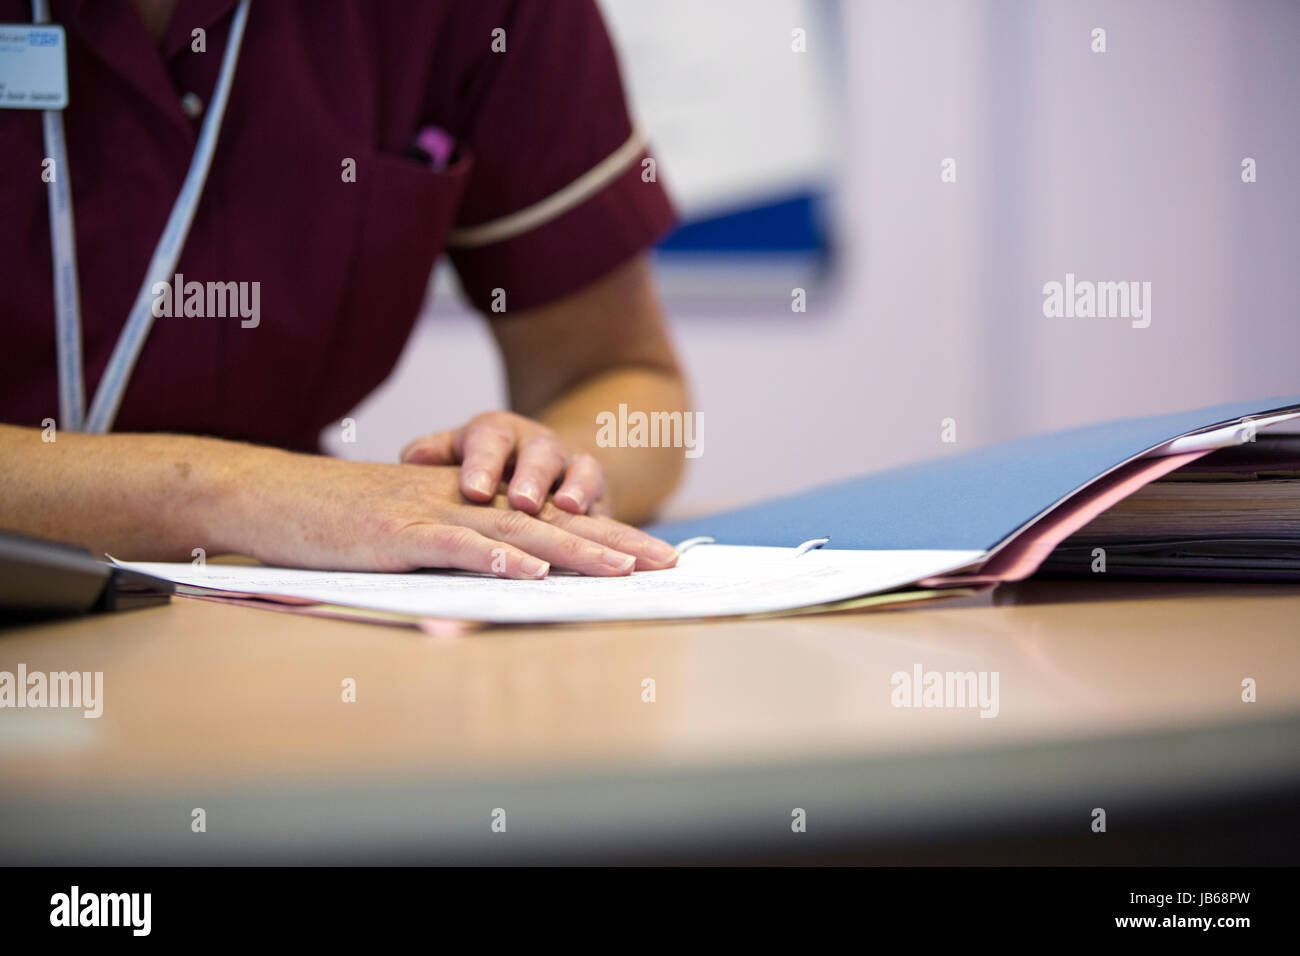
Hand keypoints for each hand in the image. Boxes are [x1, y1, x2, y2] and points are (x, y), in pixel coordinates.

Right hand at [223, 450, 677, 577]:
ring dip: (573, 549)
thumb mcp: (410, 539)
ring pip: (516, 529)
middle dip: (615, 542)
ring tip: (622, 570)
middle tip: (668, 563)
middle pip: (552, 521)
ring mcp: (430, 514)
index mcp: (471, 503)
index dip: (607, 535)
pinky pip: (453, 544)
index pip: (553, 519)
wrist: (270, 496)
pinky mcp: (394, 533)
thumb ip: (459, 558)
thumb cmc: (338, 526)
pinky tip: (530, 571)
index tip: (656, 557)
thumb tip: (510, 590)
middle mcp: (462, 502)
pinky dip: (492, 557)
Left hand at [400, 410, 606, 516]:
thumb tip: (412, 457)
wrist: (532, 471)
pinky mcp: (598, 494)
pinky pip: (606, 498)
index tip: (474, 490)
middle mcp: (537, 446)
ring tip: (567, 507)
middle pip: (537, 452)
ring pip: (578, 469)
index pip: (488, 440)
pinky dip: (603, 510)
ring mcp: (571, 468)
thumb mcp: (453, 457)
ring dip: (575, 487)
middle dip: (531, 476)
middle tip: (522, 502)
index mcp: (495, 434)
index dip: (483, 464)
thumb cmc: (478, 471)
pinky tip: (599, 530)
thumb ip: (433, 454)